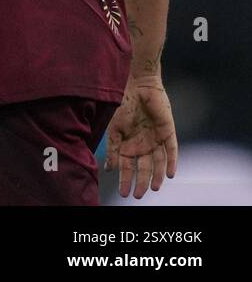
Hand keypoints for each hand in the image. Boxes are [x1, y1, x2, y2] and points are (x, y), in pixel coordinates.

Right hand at [105, 75, 178, 198]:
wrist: (137, 86)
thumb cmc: (122, 105)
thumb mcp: (114, 129)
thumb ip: (113, 149)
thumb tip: (109, 168)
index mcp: (128, 144)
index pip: (127, 166)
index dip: (125, 179)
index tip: (124, 193)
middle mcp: (143, 145)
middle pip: (144, 168)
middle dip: (141, 182)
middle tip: (138, 195)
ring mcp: (156, 139)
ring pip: (158, 163)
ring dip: (157, 176)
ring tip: (154, 188)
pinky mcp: (168, 133)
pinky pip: (172, 151)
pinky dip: (171, 163)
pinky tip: (170, 174)